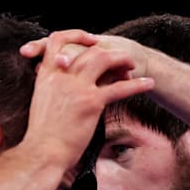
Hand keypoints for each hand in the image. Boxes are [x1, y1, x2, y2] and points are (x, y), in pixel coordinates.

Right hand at [17, 29, 153, 170]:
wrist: (42, 153)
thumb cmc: (42, 136)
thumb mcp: (41, 103)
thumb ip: (51, 89)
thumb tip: (60, 87)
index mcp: (47, 75)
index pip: (58, 41)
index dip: (76, 35)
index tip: (90, 42)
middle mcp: (61, 76)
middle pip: (89, 50)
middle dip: (108, 51)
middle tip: (121, 59)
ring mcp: (77, 87)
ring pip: (104, 59)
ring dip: (122, 59)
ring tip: (134, 66)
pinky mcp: (91, 103)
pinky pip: (119, 88)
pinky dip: (137, 85)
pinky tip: (148, 84)